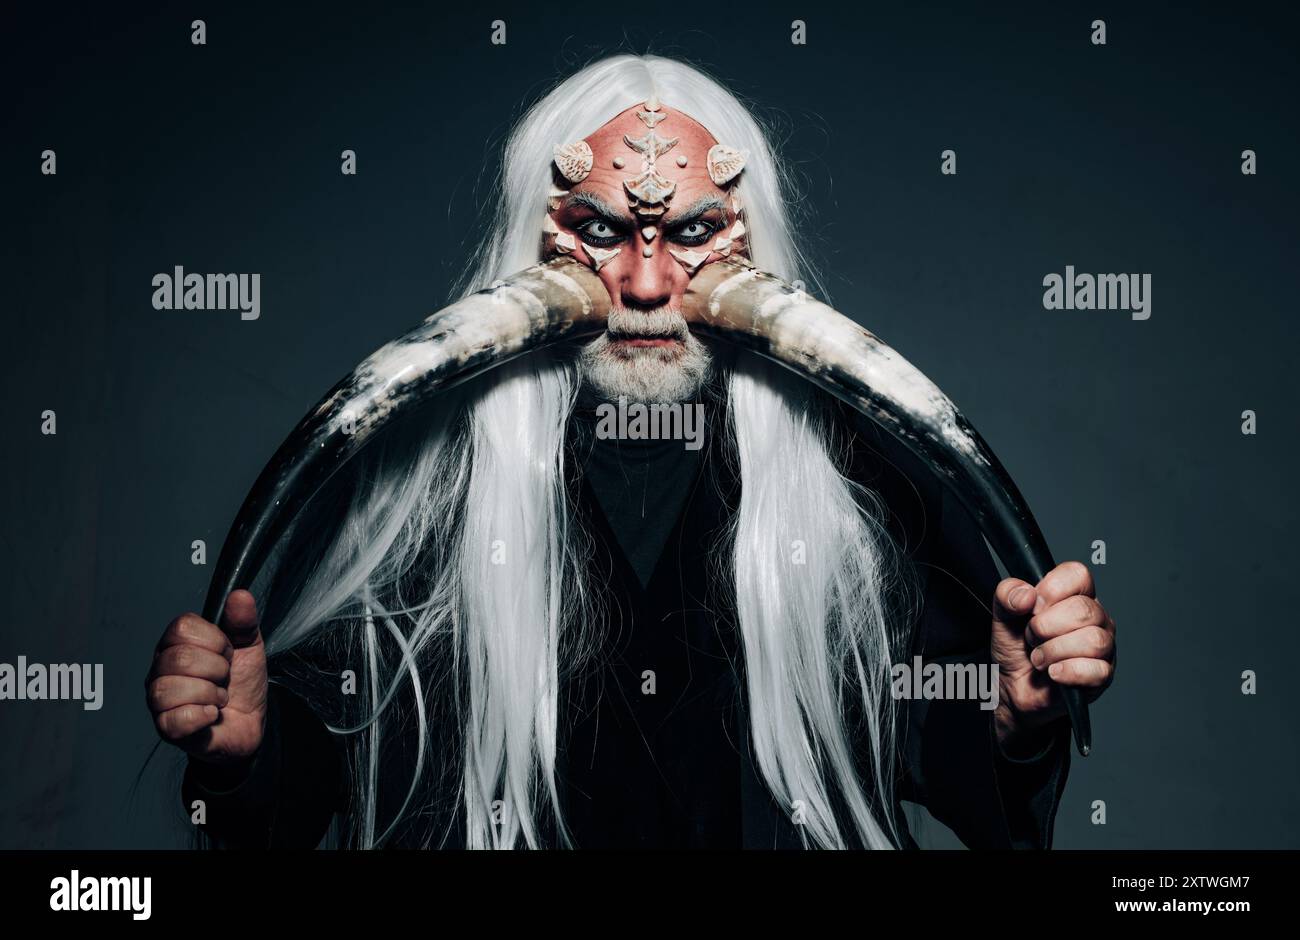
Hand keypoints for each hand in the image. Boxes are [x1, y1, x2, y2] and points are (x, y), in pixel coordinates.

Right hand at [145, 589, 267, 763]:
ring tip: (219, 698)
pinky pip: (174, 719)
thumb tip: (239, 595)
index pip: (182, 627)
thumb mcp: (249, 647)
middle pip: (178, 658)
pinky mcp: (167, 729)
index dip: (214, 640)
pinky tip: (212, 714)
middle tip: (225, 678)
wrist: (251, 723)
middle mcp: (160, 670)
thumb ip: (244, 621)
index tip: (227, 653)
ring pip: (169, 688)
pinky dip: (202, 716)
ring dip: (209, 693)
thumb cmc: (242, 684)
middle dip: (216, 669)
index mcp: (176, 645)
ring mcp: (160, 701)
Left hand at [989, 562, 1115, 748]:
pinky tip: (1053, 673)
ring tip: (1038, 658)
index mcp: (1074, 595)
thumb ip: (1008, 594)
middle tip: (1032, 637)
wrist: (1011, 687)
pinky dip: (1067, 672)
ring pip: (1093, 640)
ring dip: (1054, 650)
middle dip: (1046, 626)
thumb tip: (1026, 594)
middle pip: (1085, 610)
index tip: (1032, 607)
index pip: (1078, 575)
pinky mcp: (1102, 676)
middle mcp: (1095, 618)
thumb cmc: (1015, 649)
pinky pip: (1097, 670)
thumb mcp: (1002, 615)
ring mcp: (1103, 647)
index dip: (1052, 589)